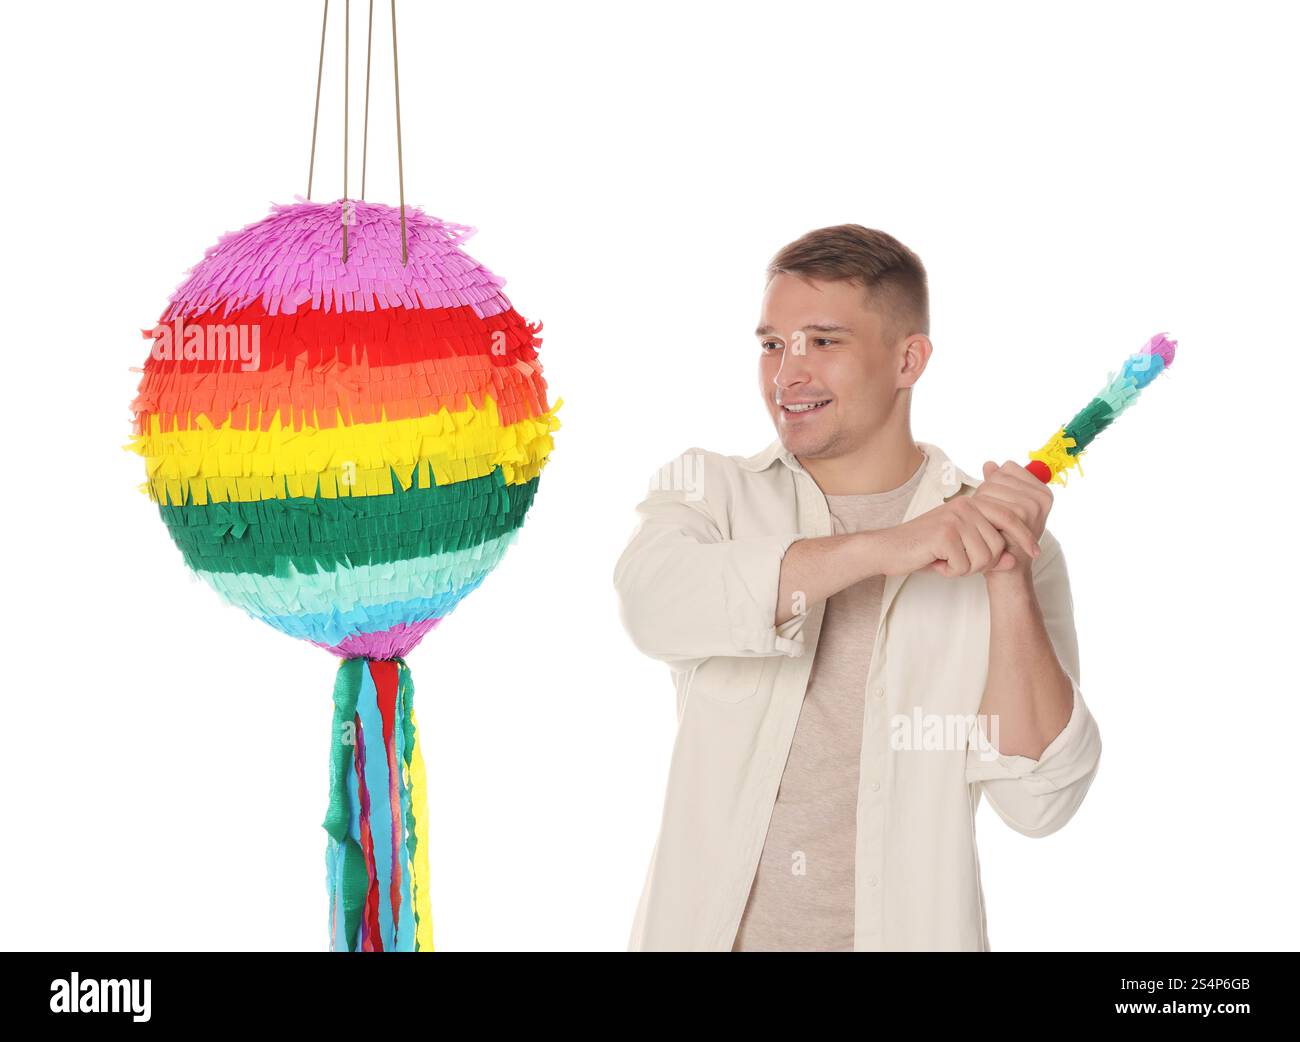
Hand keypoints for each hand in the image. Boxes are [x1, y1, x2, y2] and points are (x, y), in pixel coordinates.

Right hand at [876, 492, 1040, 578]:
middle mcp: (965, 506)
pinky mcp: (944, 534)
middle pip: (997, 545)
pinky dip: (950, 571)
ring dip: (965, 569)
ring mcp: (955, 518)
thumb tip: (1012, 560)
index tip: (1034, 552)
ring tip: (946, 562)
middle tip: (958, 563)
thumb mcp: (961, 549)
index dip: (1024, 536)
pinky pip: (963, 564)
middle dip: (982, 564)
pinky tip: (936, 563)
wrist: (889, 549)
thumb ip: (987, 551)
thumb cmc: (925, 549)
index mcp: (971, 504)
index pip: (1009, 518)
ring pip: (983, 557)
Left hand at [970, 459, 1052, 576]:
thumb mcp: (1005, 507)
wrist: (1007, 569)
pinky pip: (988, 498)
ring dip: (982, 503)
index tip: (997, 503)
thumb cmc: (1004, 538)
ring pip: (990, 486)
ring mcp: (1033, 504)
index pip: (1008, 467)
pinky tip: (986, 525)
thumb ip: (999, 484)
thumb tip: (989, 464)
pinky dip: (981, 510)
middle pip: (998, 476)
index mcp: (1042, 491)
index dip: (995, 483)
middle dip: (986, 493)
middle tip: (990, 516)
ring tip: (989, 521)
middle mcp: (1042, 496)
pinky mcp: (1021, 514)